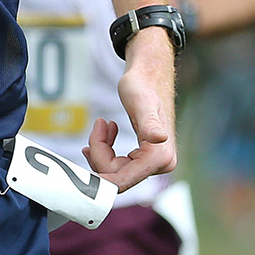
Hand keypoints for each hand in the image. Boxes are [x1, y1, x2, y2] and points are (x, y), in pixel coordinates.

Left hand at [84, 28, 175, 191]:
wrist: (149, 75)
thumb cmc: (143, 84)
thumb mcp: (141, 103)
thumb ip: (149, 124)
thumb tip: (159, 138)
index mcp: (160, 157)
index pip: (120, 180)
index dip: (100, 164)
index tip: (92, 139)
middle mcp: (161, 165)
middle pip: (116, 177)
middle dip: (101, 153)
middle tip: (100, 125)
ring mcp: (155, 163)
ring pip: (116, 172)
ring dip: (102, 150)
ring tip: (102, 126)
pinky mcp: (147, 158)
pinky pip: (120, 166)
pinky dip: (107, 151)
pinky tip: (107, 133)